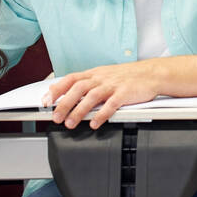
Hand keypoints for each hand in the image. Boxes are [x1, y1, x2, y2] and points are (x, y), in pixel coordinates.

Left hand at [43, 63, 160, 128]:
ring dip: (79, 110)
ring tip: (71, 123)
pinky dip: (102, 114)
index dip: (57, 89)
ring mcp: (113, 85)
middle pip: (78, 88)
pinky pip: (111, 104)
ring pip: (92, 96)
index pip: (71, 78)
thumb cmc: (127, 77)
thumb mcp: (103, 75)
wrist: (151, 74)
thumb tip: (64, 92)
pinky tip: (95, 123)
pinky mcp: (125, 93)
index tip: (45, 100)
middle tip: (56, 117)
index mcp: (95, 73)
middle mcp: (101, 78)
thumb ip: (85, 83)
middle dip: (64, 103)